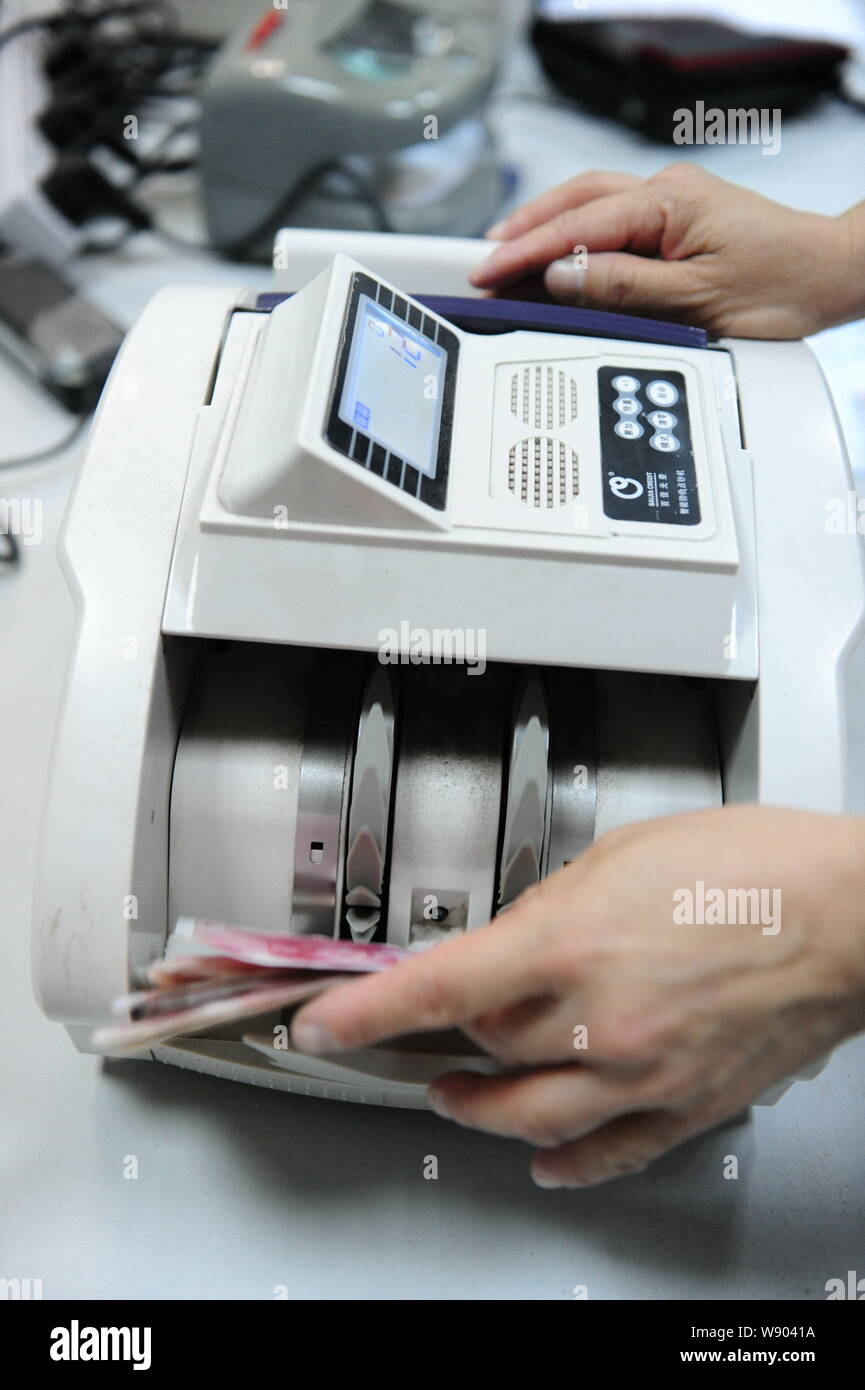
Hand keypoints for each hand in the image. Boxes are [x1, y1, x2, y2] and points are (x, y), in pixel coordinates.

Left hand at [292, 807, 864, 1186]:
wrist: (847, 914)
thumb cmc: (752, 868)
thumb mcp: (623, 853)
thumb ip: (552, 904)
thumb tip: (513, 941)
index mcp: (574, 943)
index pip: (440, 990)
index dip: (366, 1015)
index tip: (322, 1027)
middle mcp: (602, 1019)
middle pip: (484, 1049)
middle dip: (445, 1034)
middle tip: (425, 1024)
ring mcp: (644, 1072)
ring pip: (529, 1116)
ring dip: (479, 1106)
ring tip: (454, 1096)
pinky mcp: (686, 1104)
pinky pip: (609, 1152)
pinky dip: (565, 1162)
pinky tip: (543, 1160)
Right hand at [470, 164, 864, 337]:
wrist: (828, 275)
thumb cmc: (780, 285)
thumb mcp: (696, 300)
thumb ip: (623, 287)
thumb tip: (563, 276)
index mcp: (669, 202)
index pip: (578, 225)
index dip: (527, 251)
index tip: (487, 271)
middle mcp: (666, 192)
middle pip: (575, 200)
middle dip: (523, 231)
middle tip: (482, 262)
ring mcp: (671, 203)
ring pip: (589, 205)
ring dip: (545, 228)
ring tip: (504, 255)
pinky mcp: (675, 220)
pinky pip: (610, 221)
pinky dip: (575, 235)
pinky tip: (556, 255)